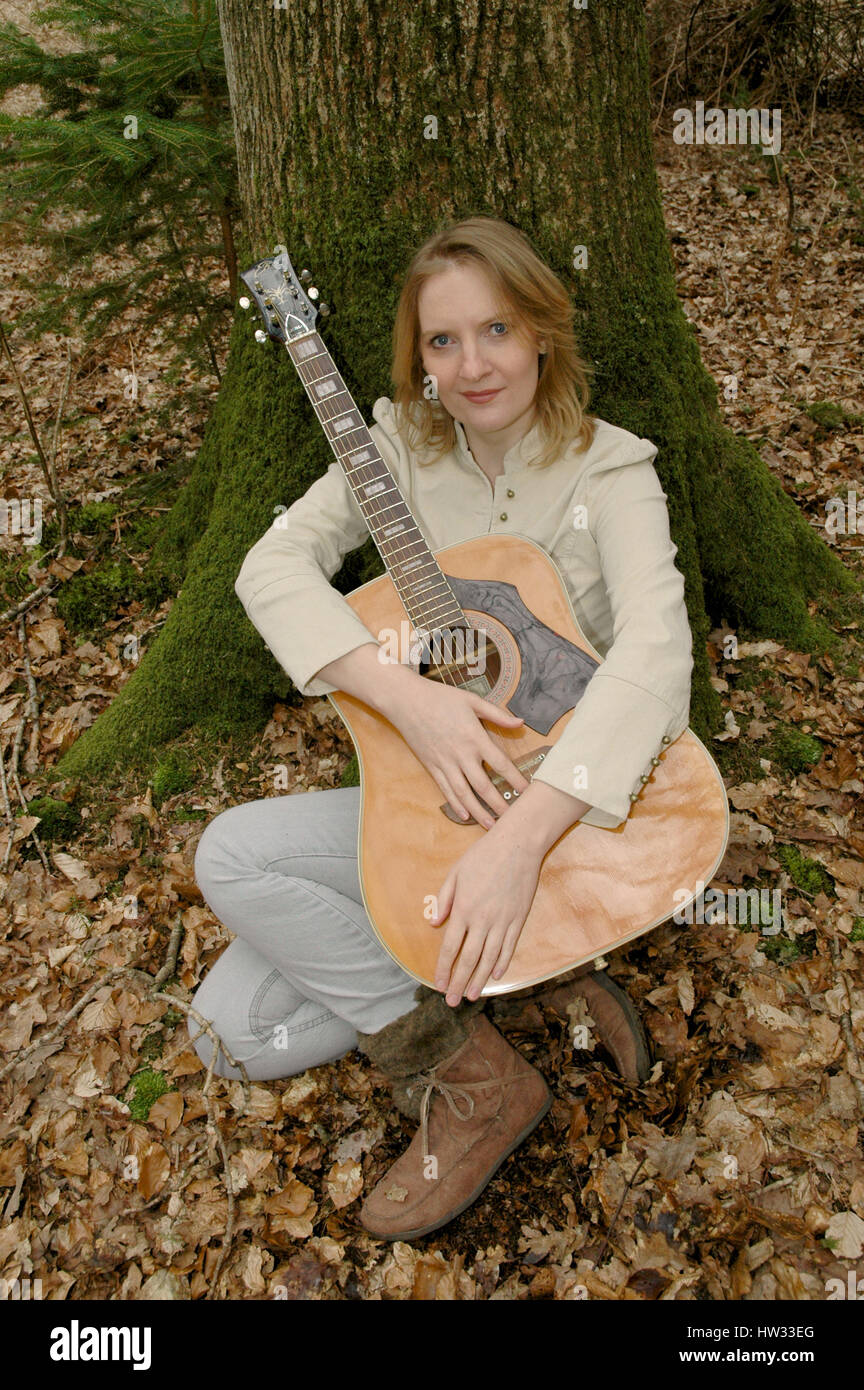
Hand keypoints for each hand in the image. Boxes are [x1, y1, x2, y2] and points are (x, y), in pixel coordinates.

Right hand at [383, 679, 529, 828]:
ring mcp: (444, 763)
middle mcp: (461, 754)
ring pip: (464, 794)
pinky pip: (446, 790)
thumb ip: (497, 714)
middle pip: (483, 786)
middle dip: (499, 804)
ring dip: (479, 812)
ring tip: (491, 826)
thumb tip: (521, 721)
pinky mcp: (431, 766)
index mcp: (474, 737)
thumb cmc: (441, 697)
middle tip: (512, 818)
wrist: (406, 701)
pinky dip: (456, 805)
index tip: (527, 791)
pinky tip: (465, 816)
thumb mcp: (472, 700)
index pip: (500, 763)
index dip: (515, 779)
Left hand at [431, 824, 542, 1004]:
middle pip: (469, 958)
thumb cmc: (483, 855)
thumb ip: (444, 899)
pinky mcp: (519, 918)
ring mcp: (503, 920)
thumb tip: (433, 923)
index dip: (443, 968)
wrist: (518, 844)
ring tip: (472, 996)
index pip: (450, 946)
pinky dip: (502, 962)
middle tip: (452, 1002)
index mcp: (464, 908)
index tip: (438, 984)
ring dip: (480, 979)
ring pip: (490, 958)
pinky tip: (496, 975)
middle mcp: (482, 919)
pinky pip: (509, 946)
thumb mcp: (456, 873)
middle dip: (459, 982)